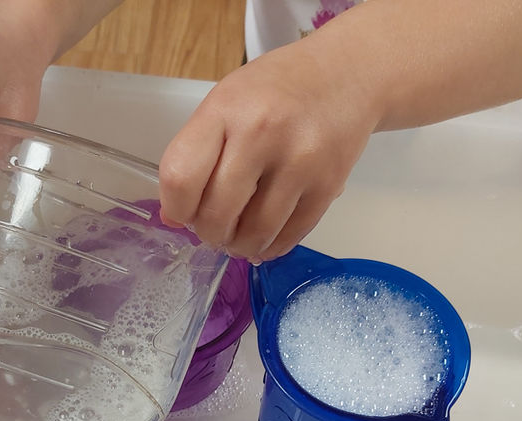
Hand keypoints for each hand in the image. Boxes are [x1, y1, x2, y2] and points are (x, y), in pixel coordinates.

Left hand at [158, 37, 378, 262]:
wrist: (349, 73)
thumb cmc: (278, 88)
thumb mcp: (226, 102)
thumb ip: (195, 154)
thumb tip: (173, 218)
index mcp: (225, 110)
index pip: (181, 178)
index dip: (176, 208)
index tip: (183, 212)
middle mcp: (262, 134)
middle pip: (217, 215)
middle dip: (209, 233)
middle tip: (213, 228)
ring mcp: (300, 162)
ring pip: (255, 234)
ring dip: (239, 246)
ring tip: (238, 237)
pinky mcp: (329, 185)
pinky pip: (290, 236)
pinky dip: (270, 247)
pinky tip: (263, 238)